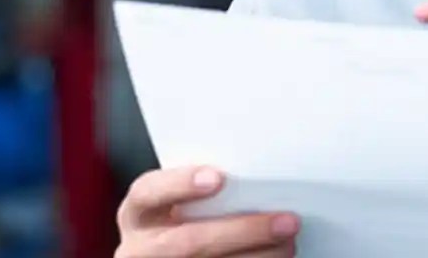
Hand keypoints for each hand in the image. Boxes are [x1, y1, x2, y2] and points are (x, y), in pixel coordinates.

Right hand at [115, 165, 299, 256]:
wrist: (163, 256)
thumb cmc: (181, 218)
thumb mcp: (176, 202)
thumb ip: (204, 190)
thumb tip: (258, 177)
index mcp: (138, 213)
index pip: (148, 193)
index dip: (180, 184)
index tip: (218, 177)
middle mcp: (140, 248)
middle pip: (187, 242)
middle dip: (242, 232)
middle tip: (287, 221)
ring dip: (257, 257)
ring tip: (289, 244)